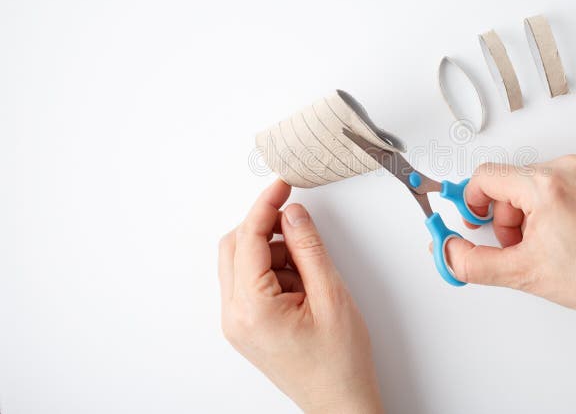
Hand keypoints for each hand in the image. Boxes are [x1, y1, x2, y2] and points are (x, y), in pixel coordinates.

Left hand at [218, 180, 381, 412]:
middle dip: (266, 227)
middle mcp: (235, 316)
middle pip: (235, 247)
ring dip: (273, 251)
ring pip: (242, 263)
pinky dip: (274, 270)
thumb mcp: (331, 295)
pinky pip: (250, 282)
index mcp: (252, 309)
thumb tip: (293, 213)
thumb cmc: (340, 362)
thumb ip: (309, 248)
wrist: (340, 403)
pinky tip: (304, 283)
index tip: (281, 184)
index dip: (265, 206)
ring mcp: (237, 323)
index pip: (249, 239)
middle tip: (298, 221)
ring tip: (311, 271)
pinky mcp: (247, 326)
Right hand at [443, 156, 575, 352]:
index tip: (473, 220)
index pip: (486, 176)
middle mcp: (568, 169)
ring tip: (543, 243)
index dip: (472, 201)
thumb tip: (448, 251)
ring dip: (526, 212)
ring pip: (531, 182)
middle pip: (509, 181)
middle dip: (505, 216)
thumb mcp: (521, 274)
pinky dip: (549, 206)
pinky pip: (556, 182)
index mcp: (547, 187)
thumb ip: (471, 262)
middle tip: (518, 245)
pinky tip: (561, 234)